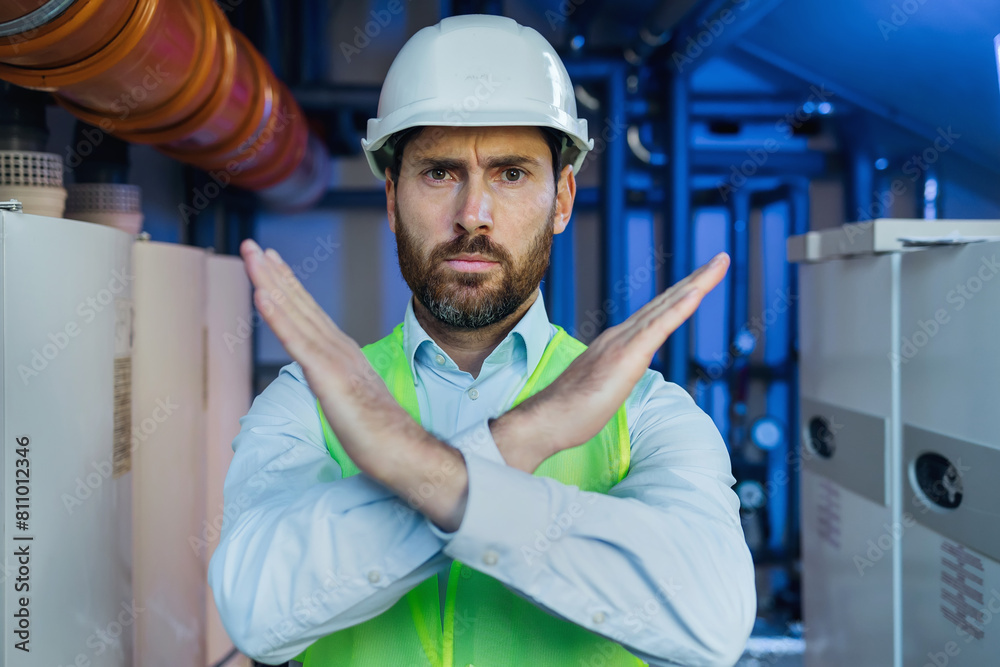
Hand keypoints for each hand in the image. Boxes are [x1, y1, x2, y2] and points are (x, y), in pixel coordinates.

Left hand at [239, 239, 467, 528]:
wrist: (403, 451)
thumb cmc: (380, 434)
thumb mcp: (349, 401)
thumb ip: (337, 384)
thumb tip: (326, 382)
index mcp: (343, 353)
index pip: (309, 313)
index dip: (287, 285)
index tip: (270, 261)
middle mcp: (338, 347)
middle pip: (300, 303)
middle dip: (273, 272)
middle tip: (251, 245)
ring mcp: (334, 359)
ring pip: (296, 313)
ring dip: (271, 281)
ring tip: (252, 255)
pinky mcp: (329, 375)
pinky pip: (297, 340)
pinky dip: (278, 315)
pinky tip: (262, 294)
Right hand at [490, 253, 730, 472]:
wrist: (546, 419)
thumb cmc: (570, 411)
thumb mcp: (601, 388)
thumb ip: (613, 375)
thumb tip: (619, 377)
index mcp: (617, 342)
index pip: (656, 313)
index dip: (680, 295)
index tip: (702, 281)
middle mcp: (621, 334)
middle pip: (666, 301)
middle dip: (696, 279)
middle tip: (721, 259)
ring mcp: (623, 342)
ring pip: (667, 306)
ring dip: (696, 283)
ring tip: (718, 264)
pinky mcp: (627, 356)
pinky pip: (659, 327)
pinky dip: (680, 307)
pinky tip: (697, 293)